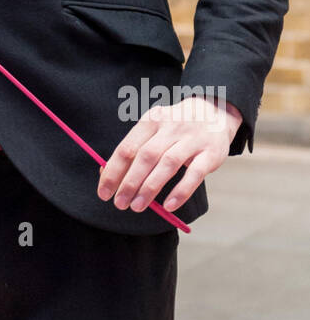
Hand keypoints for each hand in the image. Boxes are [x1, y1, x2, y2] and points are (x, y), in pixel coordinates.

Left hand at [98, 97, 242, 214]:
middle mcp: (170, 127)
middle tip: (119, 204)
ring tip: (137, 206)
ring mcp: (192, 139)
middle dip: (129, 183)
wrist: (215, 113)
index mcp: (151, 121)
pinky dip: (181, 191)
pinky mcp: (210, 153)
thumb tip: (106, 175)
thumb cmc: (175, 128)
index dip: (113, 172)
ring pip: (167, 164)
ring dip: (150, 187)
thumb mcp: (153, 129)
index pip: (127, 148)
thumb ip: (133, 149)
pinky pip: (194, 174)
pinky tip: (169, 206)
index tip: (104, 193)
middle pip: (145, 156)